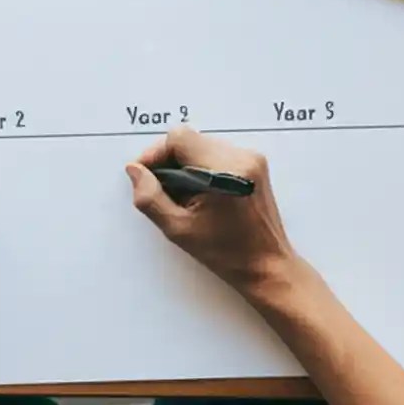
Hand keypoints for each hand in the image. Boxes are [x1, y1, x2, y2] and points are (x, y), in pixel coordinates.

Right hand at [126, 127, 299, 299]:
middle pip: (189, 140)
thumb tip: (135, 170)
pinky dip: (202, 168)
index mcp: (223, 170)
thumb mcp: (178, 229)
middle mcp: (240, 157)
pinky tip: (202, 196)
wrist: (268, 266)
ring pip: (201, 145)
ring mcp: (251, 158)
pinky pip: (217, 154)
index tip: (146, 176)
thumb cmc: (227, 254)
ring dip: (186, 166)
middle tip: (165, 193)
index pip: (178, 138)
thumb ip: (150, 197)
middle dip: (170, 162)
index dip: (156, 154)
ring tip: (185, 198)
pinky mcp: (255, 164)